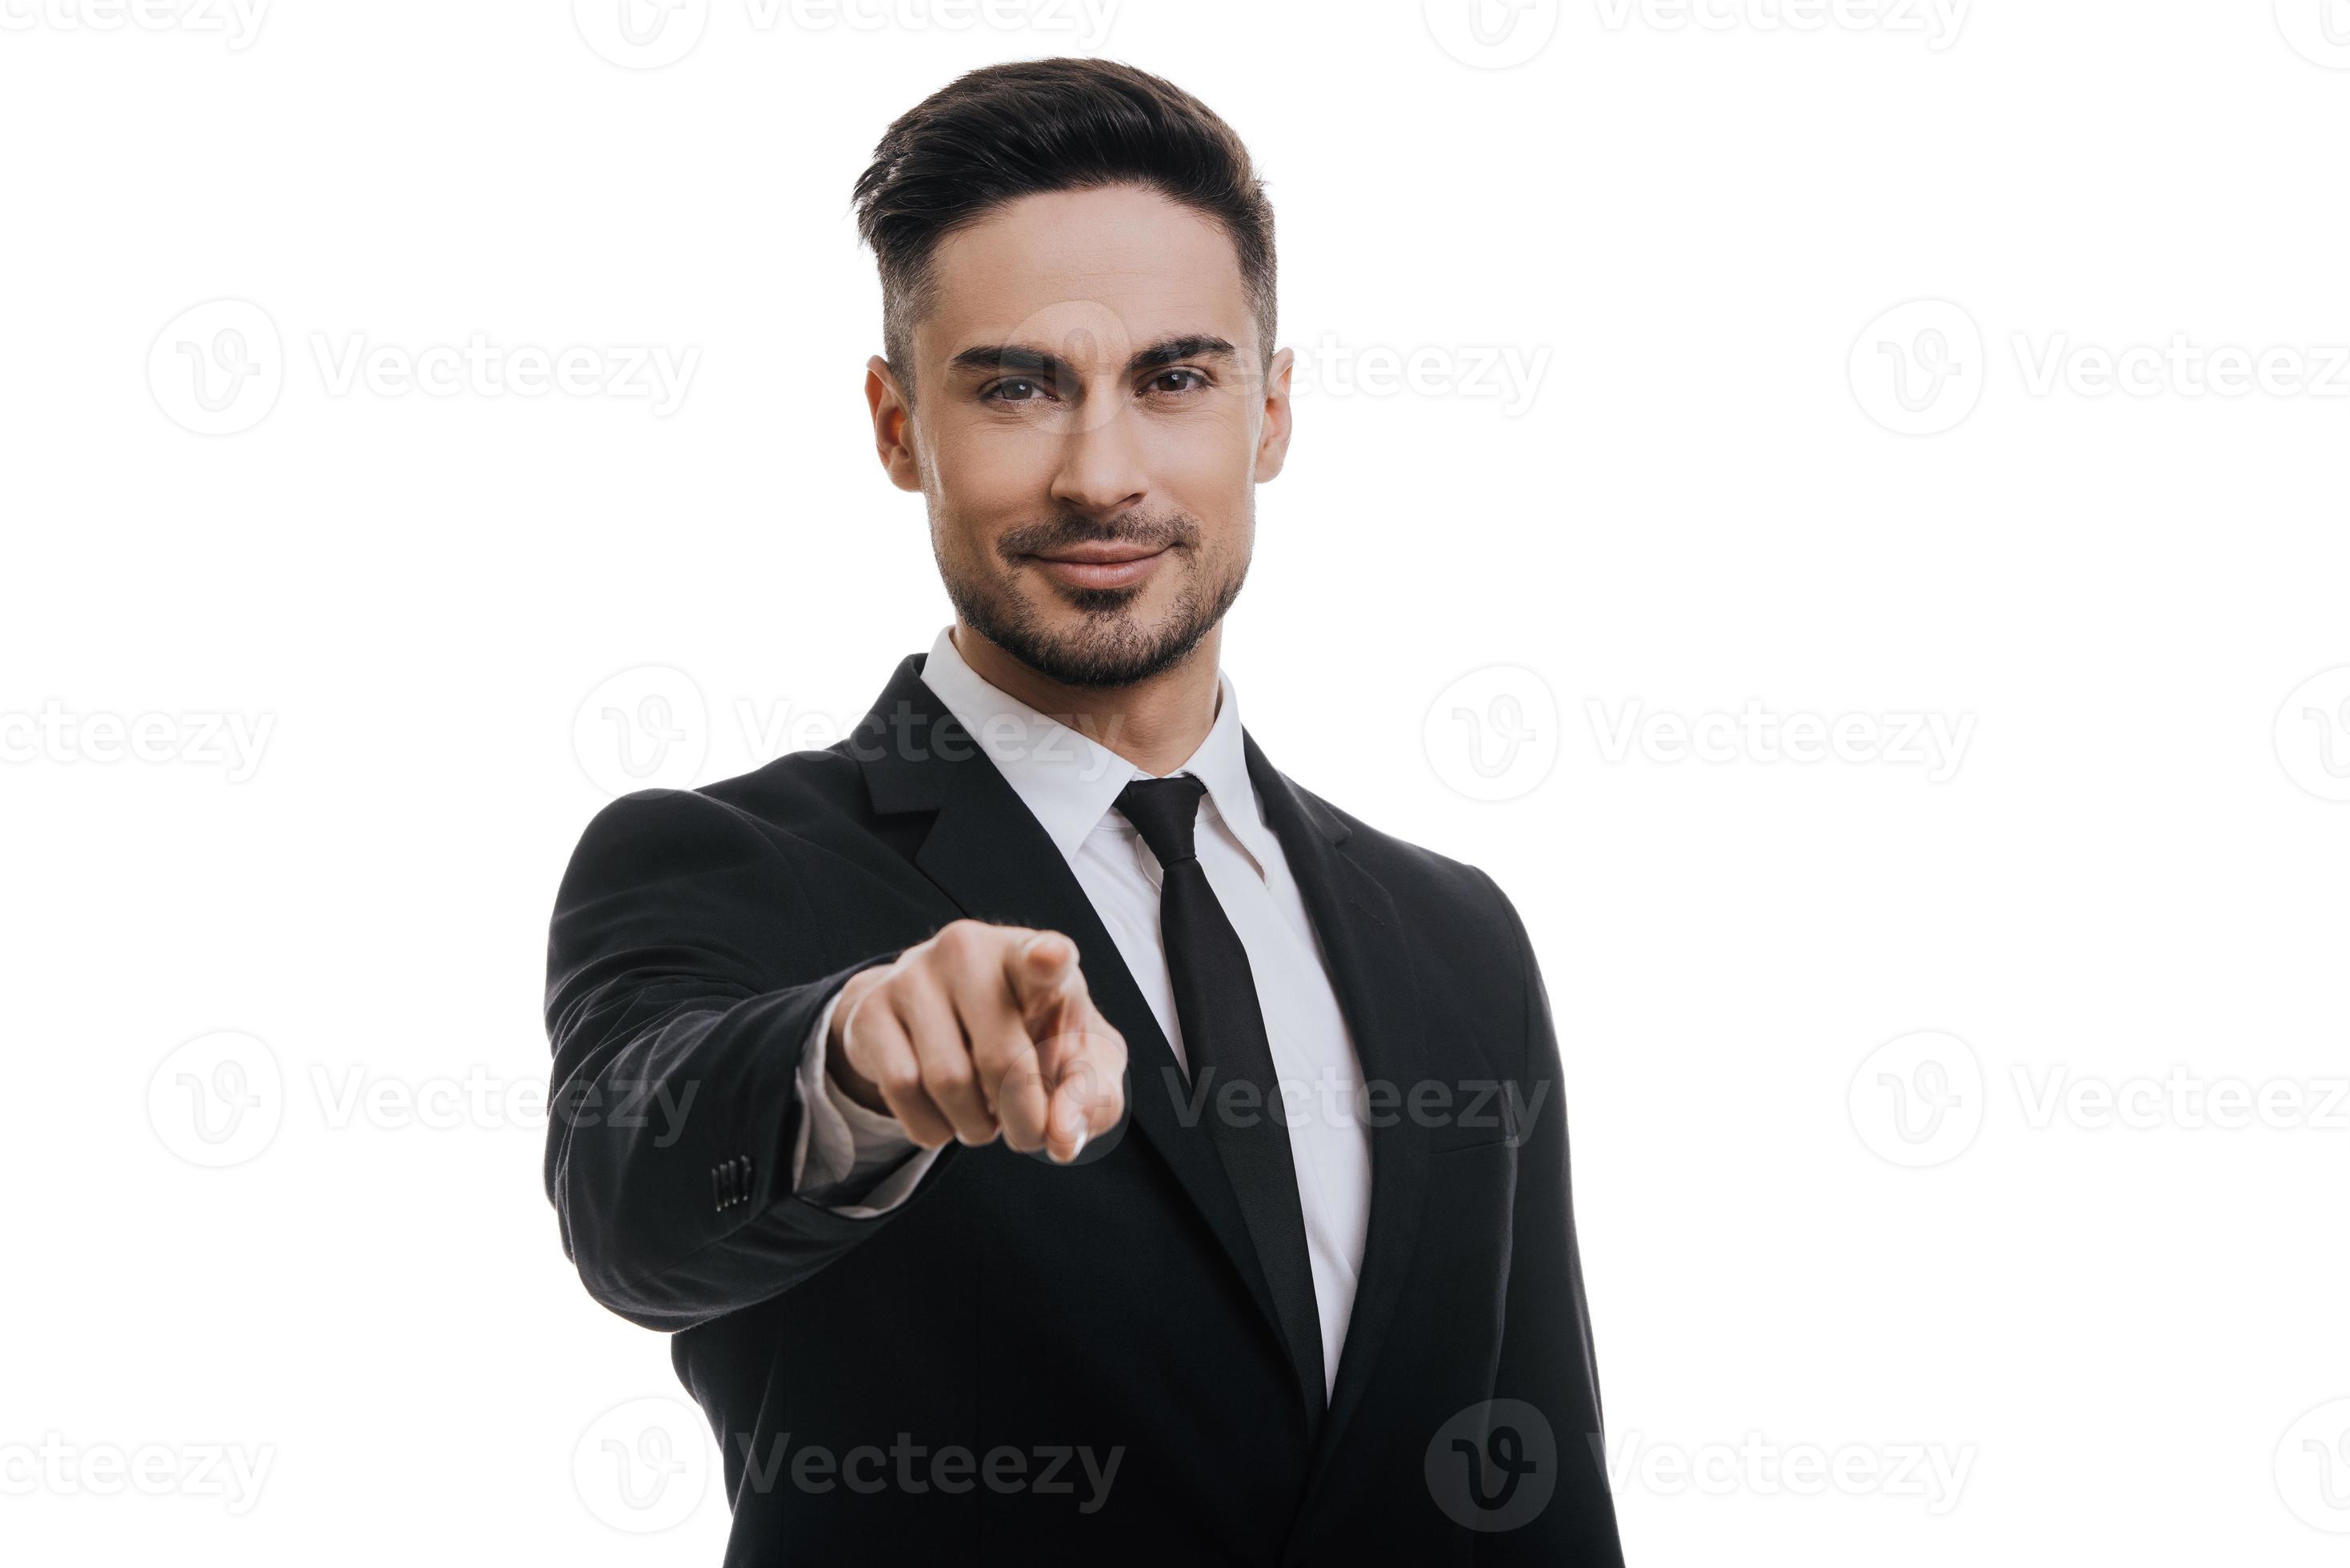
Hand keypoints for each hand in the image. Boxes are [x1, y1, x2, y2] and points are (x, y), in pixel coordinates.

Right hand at [826, 920, 1126, 1162]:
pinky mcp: (871, 1009)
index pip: (1045, 956)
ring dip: (976, 1127)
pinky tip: (945, 1117)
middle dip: (1023, 1120)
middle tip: (1027, 1134)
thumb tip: (1062, 1138)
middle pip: (1002, 1059)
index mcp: (1031, 956)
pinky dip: (932, 1127)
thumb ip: (1091, 1098)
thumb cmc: (1025, 1035)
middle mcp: (970, 951)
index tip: (1051, 958)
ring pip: (949, 1081)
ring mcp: (913, 975)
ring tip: (985, 1117)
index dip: (1049, 959)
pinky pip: (901, 1090)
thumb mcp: (1074, 1059)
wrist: (929, 1017)